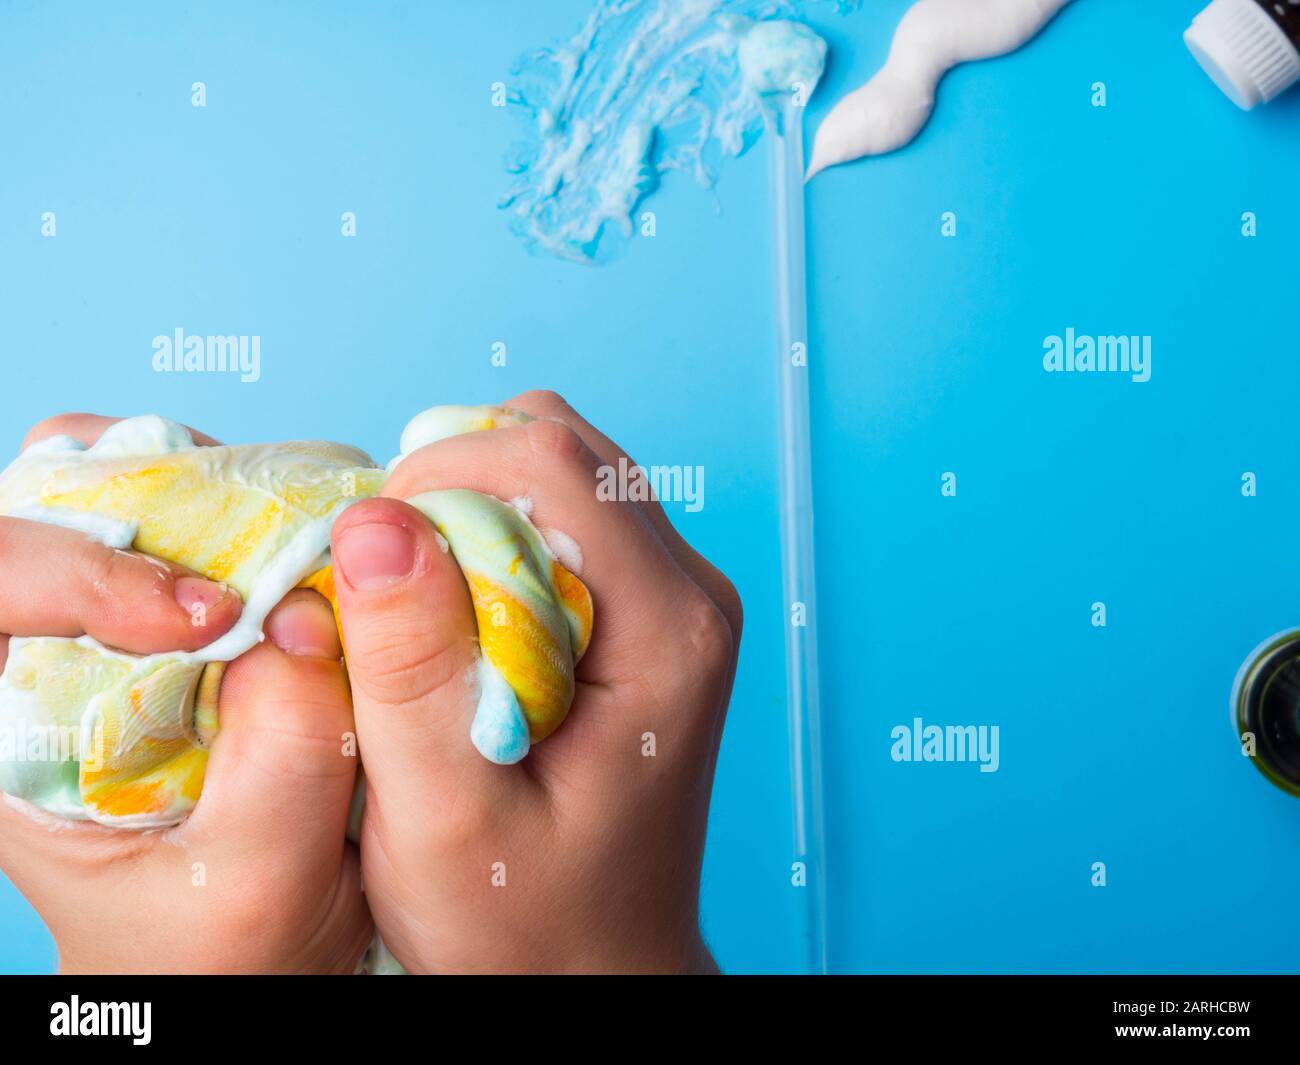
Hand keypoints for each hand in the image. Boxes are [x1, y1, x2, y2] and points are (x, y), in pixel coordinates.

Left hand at [0, 415, 369, 972]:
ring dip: (203, 491)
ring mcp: (96, 638)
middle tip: (257, 526)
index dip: (76, 571)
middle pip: (44, 508)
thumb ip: (284, 756)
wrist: (240, 965)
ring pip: (114, 492)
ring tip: (288, 527)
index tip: (208, 617)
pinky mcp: (160, 625)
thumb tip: (304, 615)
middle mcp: (31, 669)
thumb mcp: (259, 883)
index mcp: (4, 740)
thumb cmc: (220, 948)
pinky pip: (181, 519)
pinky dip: (244, 510)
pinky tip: (298, 548)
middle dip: (146, 495)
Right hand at [331, 391, 741, 973]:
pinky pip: (563, 519)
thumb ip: (411, 668)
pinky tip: (457, 622)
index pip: (554, 464)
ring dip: (468, 509)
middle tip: (387, 589)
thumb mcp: (443, 816)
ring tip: (418, 611)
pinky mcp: (650, 610)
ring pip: (562, 471)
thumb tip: (374, 522)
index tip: (367, 559)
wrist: (601, 968)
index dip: (439, 476)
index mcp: (668, 630)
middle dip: (450, 485)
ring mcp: (679, 597)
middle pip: (563, 448)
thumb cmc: (525, 923)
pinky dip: (491, 537)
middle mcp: (692, 593)